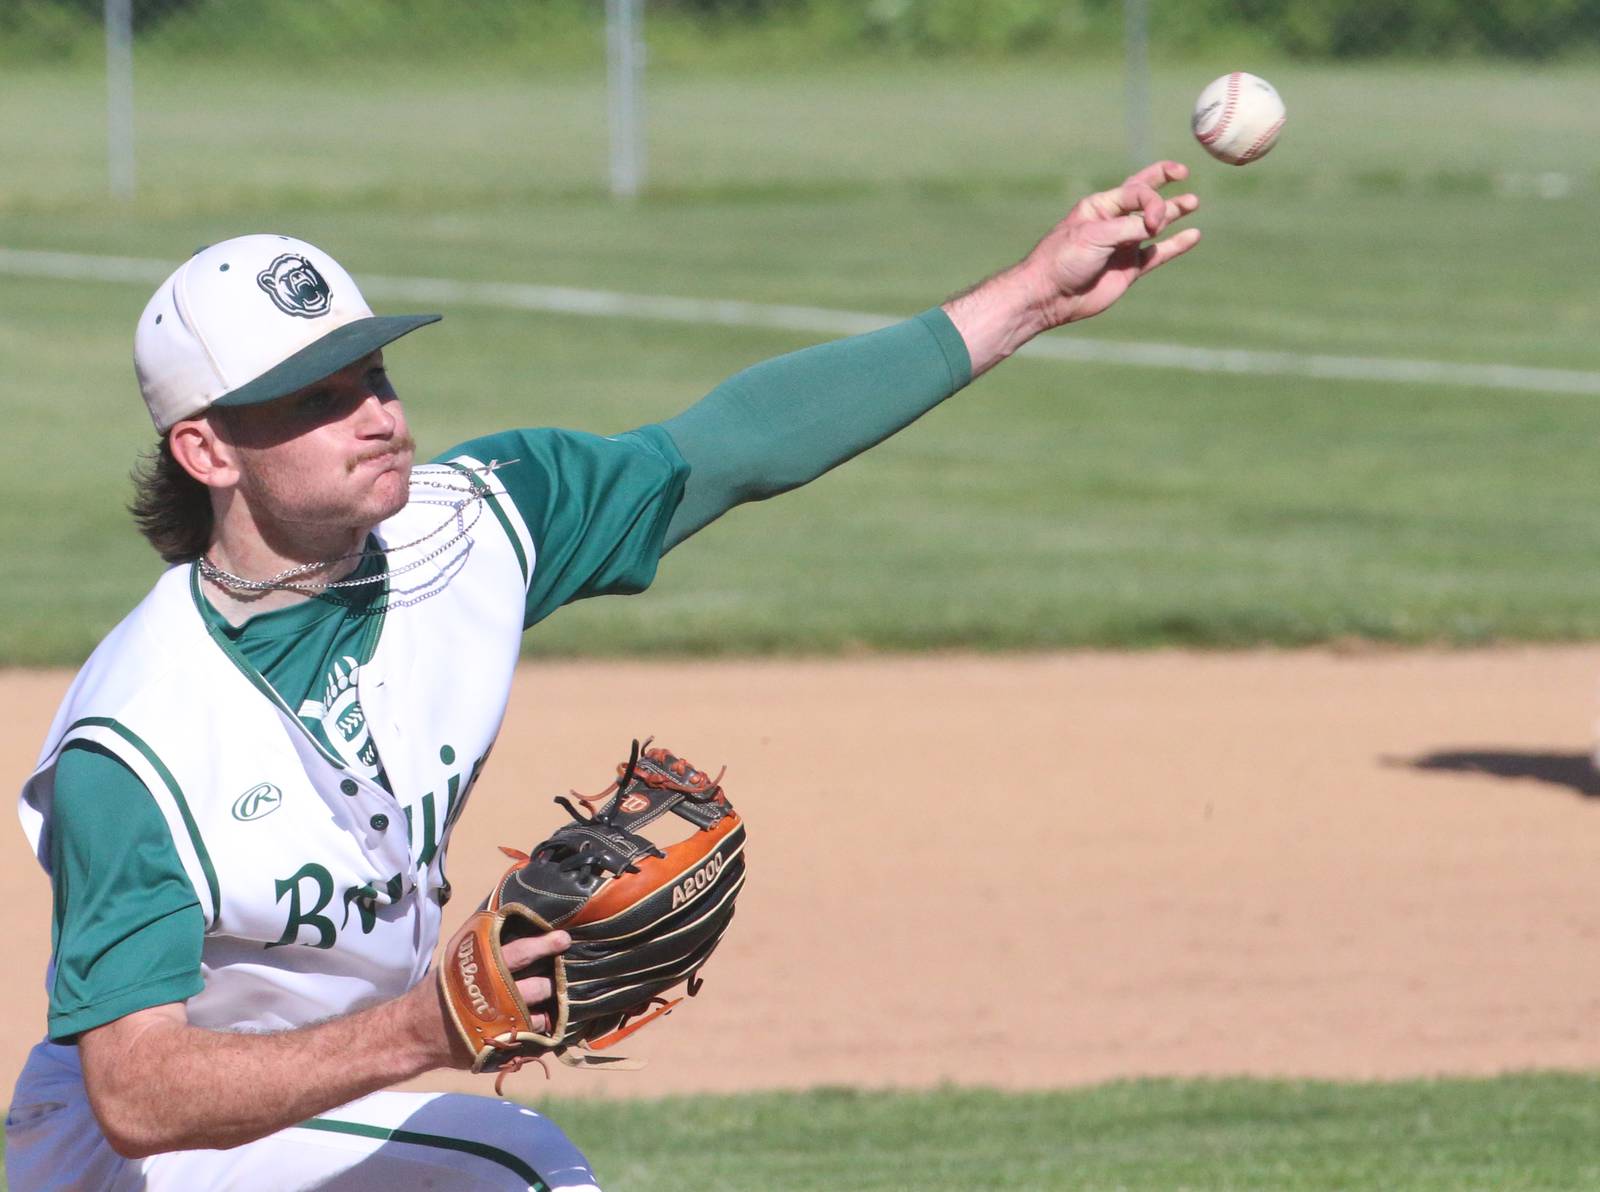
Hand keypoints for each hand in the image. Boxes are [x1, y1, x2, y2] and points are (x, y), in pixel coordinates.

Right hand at [429, 928, 570, 1068]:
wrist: (416, 1031)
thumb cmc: (442, 989)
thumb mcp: (458, 958)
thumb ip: (485, 943)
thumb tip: (512, 919)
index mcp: (483, 969)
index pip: (520, 952)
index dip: (544, 944)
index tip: (564, 938)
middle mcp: (495, 997)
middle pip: (537, 987)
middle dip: (551, 981)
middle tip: (559, 974)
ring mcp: (500, 1025)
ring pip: (539, 1015)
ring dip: (548, 1007)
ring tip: (549, 999)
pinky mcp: (502, 1046)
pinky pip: (534, 1038)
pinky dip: (541, 1029)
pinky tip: (542, 1020)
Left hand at [942, 161, 1200, 375]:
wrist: (1050, 296)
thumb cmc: (1064, 259)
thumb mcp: (1096, 236)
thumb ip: (1130, 227)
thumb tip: (1161, 223)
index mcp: (1100, 207)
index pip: (1137, 192)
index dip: (1153, 202)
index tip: (1153, 223)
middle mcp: (1113, 223)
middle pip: (1143, 196)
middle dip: (1162, 182)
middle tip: (1182, 172)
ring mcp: (1122, 245)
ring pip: (1155, 225)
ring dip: (1173, 212)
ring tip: (1193, 202)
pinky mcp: (1129, 269)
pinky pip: (1158, 254)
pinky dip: (1176, 245)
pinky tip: (1193, 235)